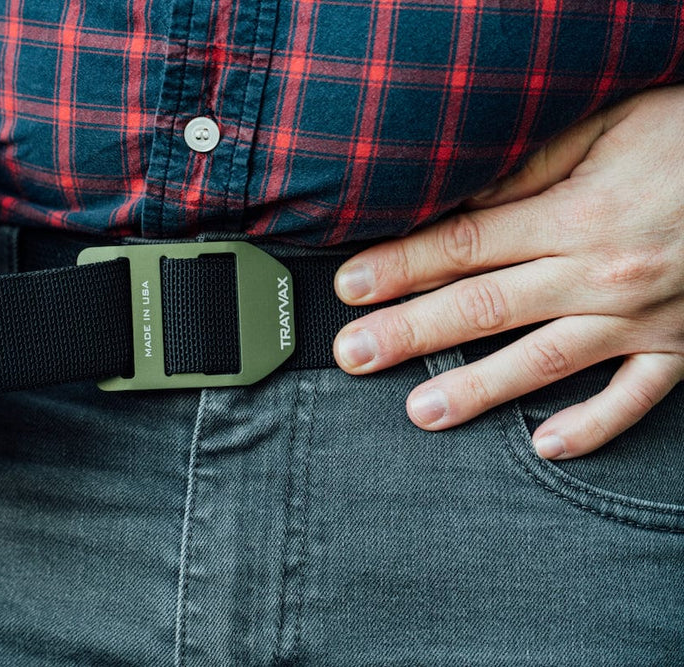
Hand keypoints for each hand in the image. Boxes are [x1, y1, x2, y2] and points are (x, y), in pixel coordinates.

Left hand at [332, 85, 683, 459]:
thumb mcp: (610, 126)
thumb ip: (533, 166)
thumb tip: (464, 200)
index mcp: (577, 214)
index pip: (465, 246)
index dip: (400, 266)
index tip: (350, 286)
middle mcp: (600, 274)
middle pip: (484, 308)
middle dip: (409, 332)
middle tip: (354, 353)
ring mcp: (640, 318)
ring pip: (542, 362)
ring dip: (476, 388)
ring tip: (419, 411)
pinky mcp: (679, 347)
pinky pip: (634, 399)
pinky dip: (594, 425)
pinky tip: (548, 448)